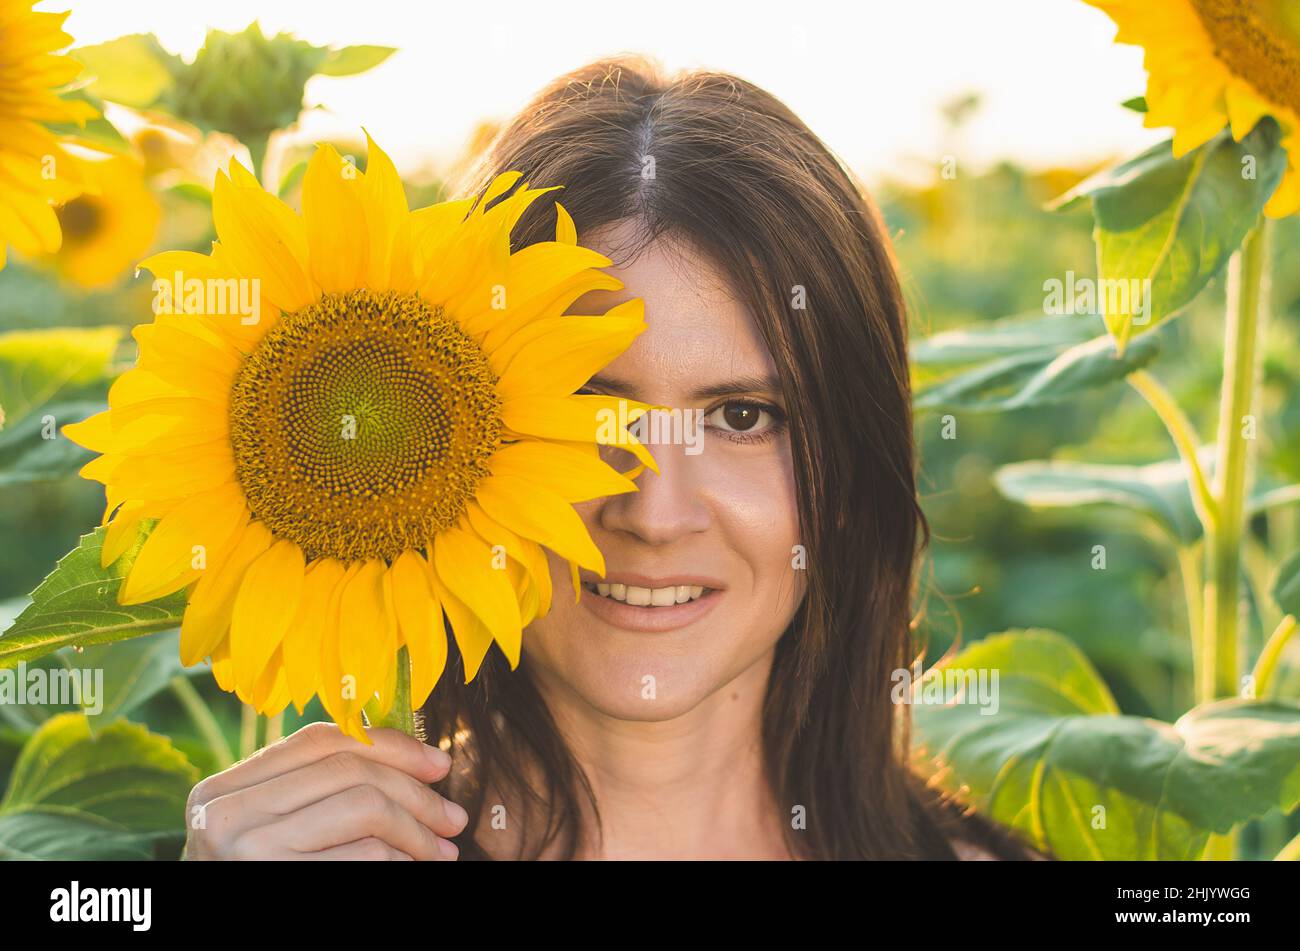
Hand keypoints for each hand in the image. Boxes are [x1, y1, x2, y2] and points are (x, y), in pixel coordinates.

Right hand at [184, 721, 467, 859]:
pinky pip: (365, 856)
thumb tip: (421, 762)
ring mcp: (249, 852)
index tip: (438, 763)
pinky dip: (401, 859)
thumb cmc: (258, 878)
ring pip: (364, 806)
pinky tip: (414, 868)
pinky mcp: (278, 882)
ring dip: (417, 828)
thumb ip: (315, 791)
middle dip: (416, 792)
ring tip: (441, 850)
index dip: (389, 744)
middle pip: (350, 771)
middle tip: (452, 817)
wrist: (212, 932)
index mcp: (223, 789)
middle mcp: (227, 815)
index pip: (321, 740)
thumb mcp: (267, 832)